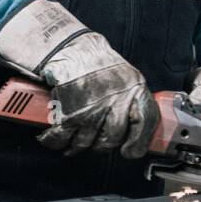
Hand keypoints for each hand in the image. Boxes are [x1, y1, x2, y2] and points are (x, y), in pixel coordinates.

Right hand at [0, 0, 158, 157]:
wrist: (74, 50)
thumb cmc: (101, 65)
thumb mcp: (129, 78)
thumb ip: (135, 102)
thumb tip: (137, 131)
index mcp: (134, 92)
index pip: (145, 123)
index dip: (139, 143)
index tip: (130, 151)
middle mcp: (116, 102)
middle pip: (113, 139)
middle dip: (102, 145)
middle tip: (96, 142)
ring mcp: (92, 110)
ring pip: (86, 143)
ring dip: (78, 146)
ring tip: (75, 142)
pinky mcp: (69, 114)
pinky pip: (62, 138)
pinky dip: (56, 142)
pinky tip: (55, 139)